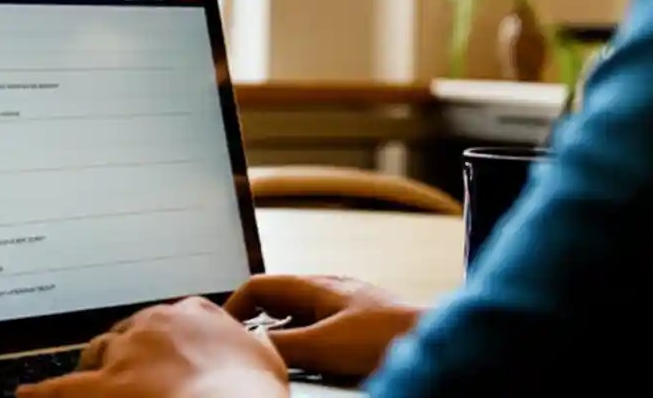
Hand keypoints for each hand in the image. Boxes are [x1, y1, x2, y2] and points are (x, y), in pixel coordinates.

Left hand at [17, 297, 286, 397]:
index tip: (162, 350)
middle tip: (126, 372)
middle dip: (125, 349)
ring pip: (96, 353)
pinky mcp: (99, 388)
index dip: (162, 338)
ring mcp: (124, 355)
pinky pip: (59, 390)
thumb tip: (254, 346)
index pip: (170, 319)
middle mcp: (155, 326)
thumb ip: (249, 345)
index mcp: (196, 315)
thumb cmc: (251, 394)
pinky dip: (41, 393)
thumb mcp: (264, 359)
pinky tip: (28, 395)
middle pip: (129, 333)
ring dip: (91, 366)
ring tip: (81, 380)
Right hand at [224, 275, 422, 378]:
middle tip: (240, 349)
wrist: (431, 340)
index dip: (234, 307)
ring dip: (280, 337)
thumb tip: (248, 345)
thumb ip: (283, 344)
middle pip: (276, 301)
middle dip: (255, 324)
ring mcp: (345, 307)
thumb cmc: (385, 336)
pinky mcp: (359, 326)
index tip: (221, 333)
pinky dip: (304, 346)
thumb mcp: (323, 344)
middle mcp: (328, 291)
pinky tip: (308, 366)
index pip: (259, 286)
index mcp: (316, 285)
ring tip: (270, 360)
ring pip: (298, 319)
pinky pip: (319, 332)